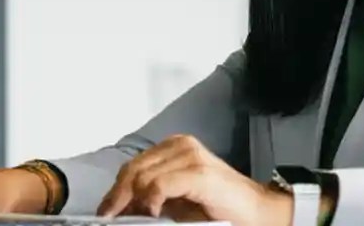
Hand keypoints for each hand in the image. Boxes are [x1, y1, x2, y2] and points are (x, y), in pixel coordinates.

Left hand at [95, 135, 291, 225]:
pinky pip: (161, 184)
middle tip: (109, 217)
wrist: (258, 214)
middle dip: (117, 197)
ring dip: (131, 201)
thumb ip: (152, 196)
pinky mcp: (199, 173)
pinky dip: (151, 200)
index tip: (105, 211)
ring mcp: (190, 156)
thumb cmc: (220, 208)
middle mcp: (181, 145)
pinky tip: (152, 212)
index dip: (115, 190)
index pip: (133, 165)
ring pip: (143, 176)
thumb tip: (121, 207)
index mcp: (174, 147)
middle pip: (133, 169)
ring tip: (131, 218)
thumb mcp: (177, 201)